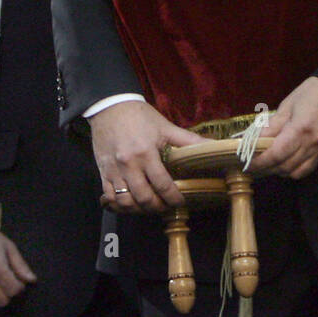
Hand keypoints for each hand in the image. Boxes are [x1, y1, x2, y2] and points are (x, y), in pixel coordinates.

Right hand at [89, 100, 204, 214]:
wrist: (110, 106)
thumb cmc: (140, 116)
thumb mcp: (166, 127)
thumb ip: (189, 140)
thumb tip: (214, 145)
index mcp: (146, 153)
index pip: (162, 185)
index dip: (174, 198)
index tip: (180, 201)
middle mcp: (128, 164)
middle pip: (144, 198)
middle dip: (158, 207)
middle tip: (166, 206)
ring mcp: (114, 170)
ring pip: (125, 202)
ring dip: (139, 210)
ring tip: (150, 206)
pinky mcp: (103, 171)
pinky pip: (109, 197)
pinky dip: (119, 205)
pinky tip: (130, 204)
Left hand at [251, 77, 317, 179]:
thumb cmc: (312, 92)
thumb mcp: (287, 105)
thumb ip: (272, 125)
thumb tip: (255, 140)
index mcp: (301, 128)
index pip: (276, 154)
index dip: (259, 161)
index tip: (246, 161)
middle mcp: (312, 143)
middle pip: (284, 166)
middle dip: (265, 168)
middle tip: (251, 163)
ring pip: (294, 172)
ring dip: (277, 171)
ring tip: (265, 163)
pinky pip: (306, 170)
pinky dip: (292, 170)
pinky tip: (283, 163)